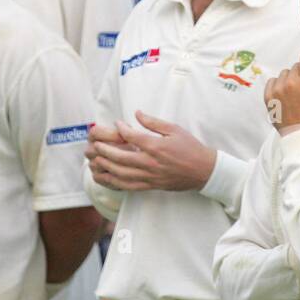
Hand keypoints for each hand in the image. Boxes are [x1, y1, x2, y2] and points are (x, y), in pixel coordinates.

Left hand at [86, 112, 216, 191]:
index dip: (121, 128)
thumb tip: (137, 113)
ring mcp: (149, 176)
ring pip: (120, 173)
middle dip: (105, 150)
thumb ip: (153, 122)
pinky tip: (106, 177)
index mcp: (156, 146)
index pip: (131, 136)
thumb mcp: (175, 129)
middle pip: (120, 157)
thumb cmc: (191, 148)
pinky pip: (127, 186)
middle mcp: (150, 162)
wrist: (203, 171)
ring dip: (106, 166)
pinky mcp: (150, 186)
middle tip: (97, 144)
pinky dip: (114, 182)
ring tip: (96, 159)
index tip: (117, 124)